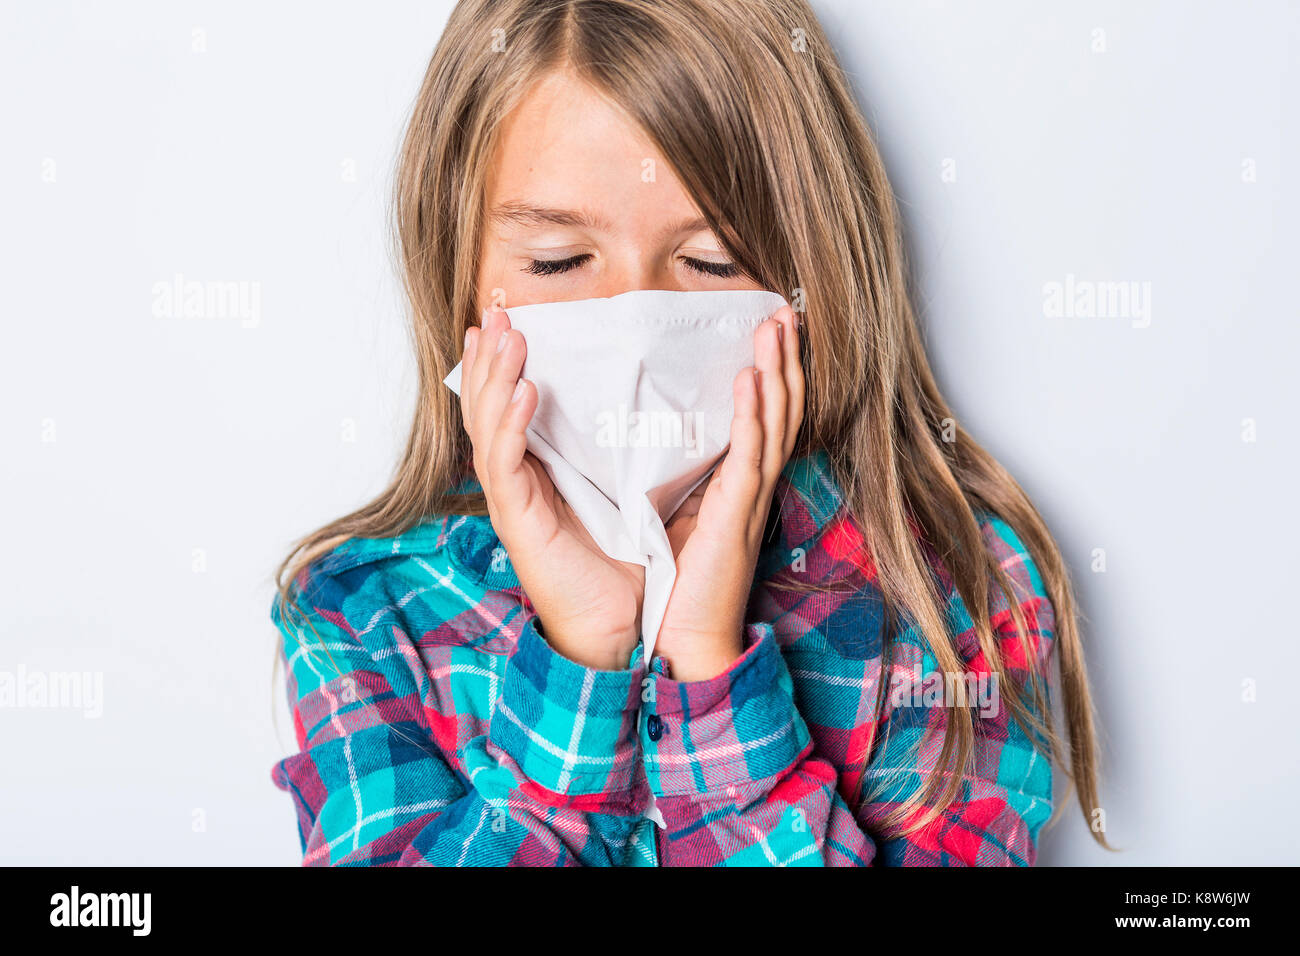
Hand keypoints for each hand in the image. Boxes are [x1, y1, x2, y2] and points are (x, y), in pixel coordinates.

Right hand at [459, 305, 645, 670]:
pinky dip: (512, 424)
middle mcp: (516, 480)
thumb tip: (647, 396)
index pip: (509, 404)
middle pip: (489, 406)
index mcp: (538, 469)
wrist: (628, 621)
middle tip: (494, 314)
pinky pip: (506, 463)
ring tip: (506, 339)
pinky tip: (525, 392)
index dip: (503, 362)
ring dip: (495, 378)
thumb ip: (623, 445)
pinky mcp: (519, 521)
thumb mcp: (628, 486)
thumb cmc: (629, 558)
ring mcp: (512, 499)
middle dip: (490, 357)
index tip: (506, 319)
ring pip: (488, 426)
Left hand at [657, 305, 803, 680]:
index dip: (769, 374)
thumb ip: (669, 479)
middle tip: (782, 311)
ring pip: (774, 424)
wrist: (676, 641)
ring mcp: (747, 502)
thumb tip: (648, 441)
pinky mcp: (735, 519)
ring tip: (775, 327)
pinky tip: (750, 382)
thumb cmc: (668, 586)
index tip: (765, 329)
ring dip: (777, 372)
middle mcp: (749, 488)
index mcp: (735, 486)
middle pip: (779, 410)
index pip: (761, 419)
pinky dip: (753, 418)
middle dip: (783, 358)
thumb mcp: (669, 517)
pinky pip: (750, 460)